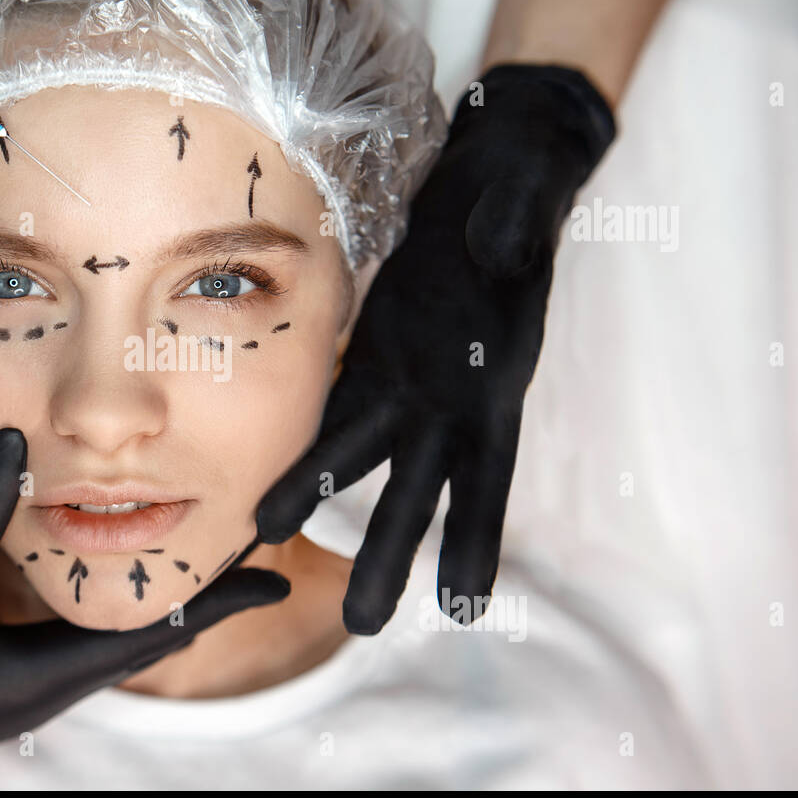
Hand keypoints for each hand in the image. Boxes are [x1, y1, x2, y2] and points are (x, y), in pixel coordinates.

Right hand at [0, 429, 290, 789]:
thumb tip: (13, 446)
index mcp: (46, 678)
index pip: (156, 634)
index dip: (219, 601)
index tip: (280, 573)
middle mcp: (44, 684)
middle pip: (142, 634)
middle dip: (195, 595)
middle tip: (246, 550)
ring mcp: (18, 683)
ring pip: (104, 632)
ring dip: (148, 596)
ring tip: (189, 556)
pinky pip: (63, 631)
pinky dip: (95, 597)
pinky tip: (93, 572)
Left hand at [256, 64, 614, 633]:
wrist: (496, 170)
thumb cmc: (522, 183)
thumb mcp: (526, 192)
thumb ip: (518, 221)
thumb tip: (503, 247)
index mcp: (494, 377)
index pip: (488, 471)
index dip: (475, 535)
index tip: (463, 606)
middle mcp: (448, 392)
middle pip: (416, 487)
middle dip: (389, 554)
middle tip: (361, 628)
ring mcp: (407, 376)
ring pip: (362, 454)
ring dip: (324, 505)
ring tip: (275, 550)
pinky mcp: (372, 350)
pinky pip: (336, 406)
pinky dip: (309, 448)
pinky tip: (271, 487)